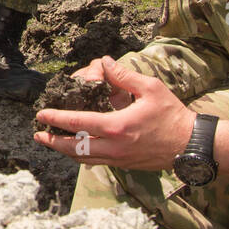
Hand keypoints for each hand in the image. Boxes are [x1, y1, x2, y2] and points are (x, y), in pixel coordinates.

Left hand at [33, 56, 195, 171]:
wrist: (190, 145)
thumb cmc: (172, 115)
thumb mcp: (150, 88)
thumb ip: (124, 76)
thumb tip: (104, 63)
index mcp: (117, 127)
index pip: (78, 123)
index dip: (56, 118)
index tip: (41, 114)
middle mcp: (114, 146)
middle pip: (73, 148)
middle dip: (53, 141)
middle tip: (38, 134)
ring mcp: (118, 159)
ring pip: (83, 158)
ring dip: (64, 151)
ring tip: (51, 142)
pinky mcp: (124, 165)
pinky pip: (96, 161)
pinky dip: (81, 156)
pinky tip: (75, 149)